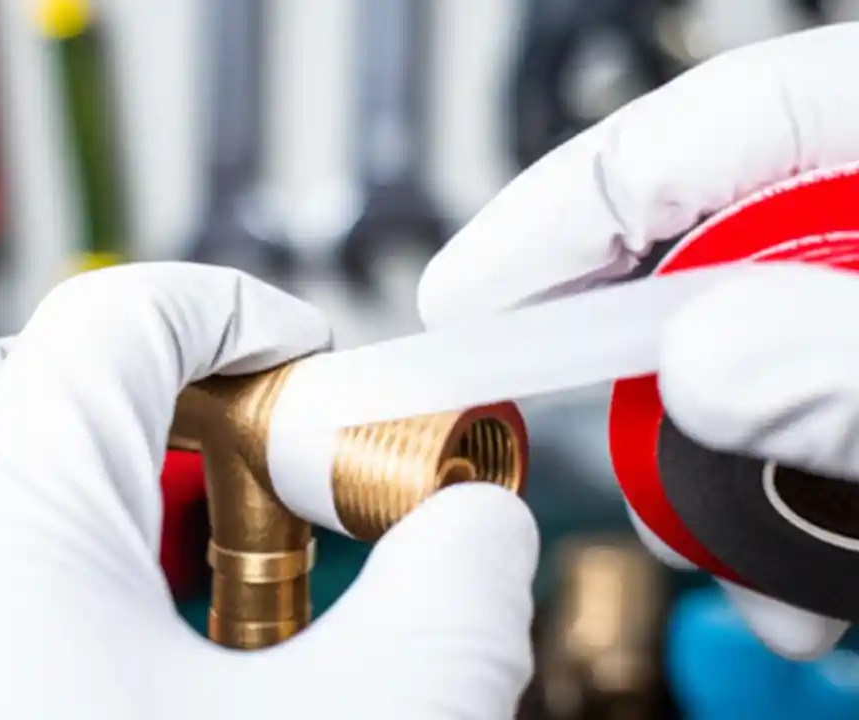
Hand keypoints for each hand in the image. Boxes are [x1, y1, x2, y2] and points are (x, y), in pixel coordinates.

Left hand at [0, 264, 538, 718]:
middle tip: (231, 455)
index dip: (240, 311)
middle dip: (134, 399)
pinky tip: (91, 692)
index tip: (312, 361)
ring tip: (171, 580)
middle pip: (1, 393)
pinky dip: (8, 606)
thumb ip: (450, 612)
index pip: (116, 316)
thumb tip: (485, 531)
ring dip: (66, 505)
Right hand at [418, 23, 858, 659]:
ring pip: (746, 373)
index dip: (556, 211)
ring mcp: (856, 322)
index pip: (695, 128)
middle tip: (593, 458)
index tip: (463, 298)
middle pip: (703, 264)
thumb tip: (703, 361)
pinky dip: (789, 525)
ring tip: (731, 566)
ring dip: (720, 487)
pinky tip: (802, 590)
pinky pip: (807, 442)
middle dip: (642, 389)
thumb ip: (853, 364)